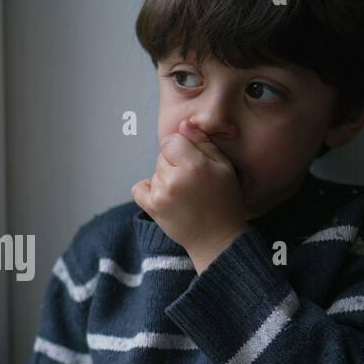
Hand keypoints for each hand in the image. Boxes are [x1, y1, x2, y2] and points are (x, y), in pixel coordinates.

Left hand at [131, 120, 245, 269]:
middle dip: (174, 163)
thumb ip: (203, 143)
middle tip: (191, 181)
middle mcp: (174, 178)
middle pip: (162, 156)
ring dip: (165, 178)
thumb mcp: (224, 167)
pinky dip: (148, 189)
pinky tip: (165, 196)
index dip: (182, 148)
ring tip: (184, 193)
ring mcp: (160, 194)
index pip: (171, 140)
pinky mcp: (151, 208)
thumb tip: (183, 125)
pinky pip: (138, 187)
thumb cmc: (224, 201)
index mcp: (195, 166)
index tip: (192, 160)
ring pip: (154, 171)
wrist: (217, 239)